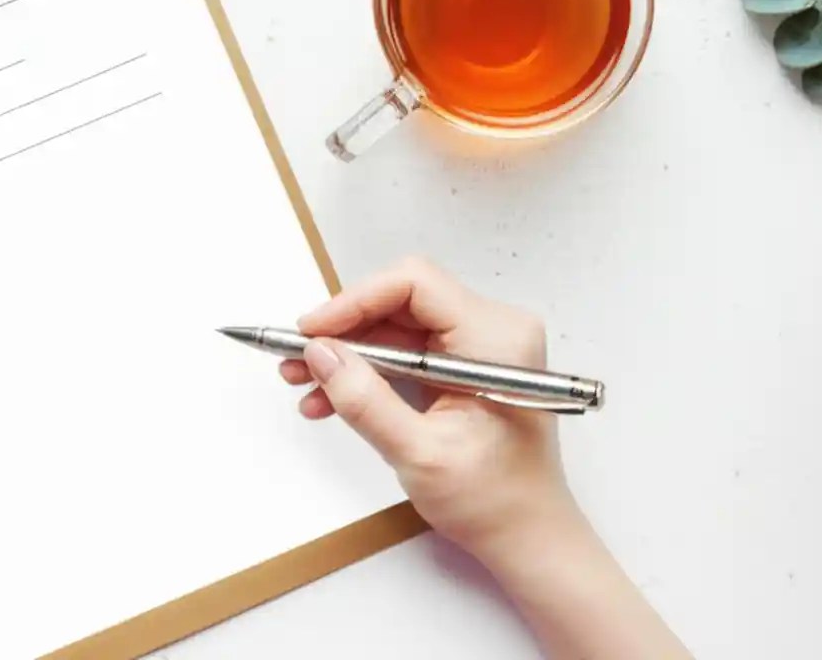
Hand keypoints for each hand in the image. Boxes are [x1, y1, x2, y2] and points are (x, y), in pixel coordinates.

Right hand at [279, 256, 577, 560]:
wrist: (526, 535)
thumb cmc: (491, 500)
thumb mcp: (419, 454)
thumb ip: (365, 400)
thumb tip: (318, 353)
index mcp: (495, 339)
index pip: (414, 285)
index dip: (354, 302)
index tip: (311, 334)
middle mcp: (493, 330)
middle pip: (401, 303)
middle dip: (344, 331)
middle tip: (295, 360)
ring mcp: (479, 347)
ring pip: (396, 327)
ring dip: (348, 354)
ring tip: (302, 383)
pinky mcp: (463, 366)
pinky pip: (405, 352)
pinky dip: (367, 372)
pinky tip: (329, 398)